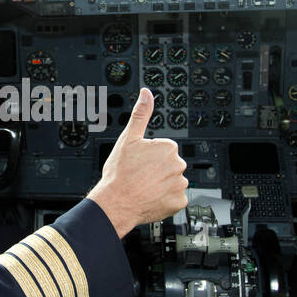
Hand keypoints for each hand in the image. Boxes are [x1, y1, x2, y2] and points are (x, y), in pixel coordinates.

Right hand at [86, 89, 187, 237]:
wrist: (116, 203)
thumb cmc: (120, 173)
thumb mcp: (128, 138)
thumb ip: (141, 114)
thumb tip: (147, 94)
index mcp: (168, 148)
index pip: (163, 150)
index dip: (148, 157)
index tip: (138, 164)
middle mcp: (178, 165)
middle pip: (169, 166)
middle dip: (157, 171)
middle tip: (140, 176)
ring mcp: (180, 185)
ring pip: (172, 182)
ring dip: (161, 185)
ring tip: (144, 188)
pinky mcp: (179, 202)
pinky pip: (175, 199)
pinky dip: (165, 200)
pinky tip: (151, 198)